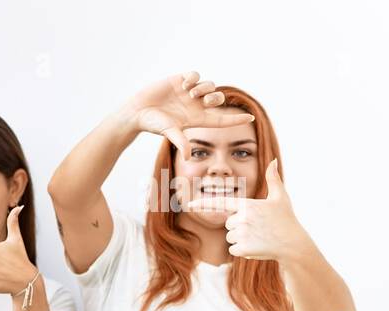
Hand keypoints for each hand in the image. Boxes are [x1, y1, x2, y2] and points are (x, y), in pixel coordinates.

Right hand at [125, 72, 254, 155]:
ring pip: (209, 85)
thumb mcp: (169, 132)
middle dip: (216, 98)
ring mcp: (188, 92)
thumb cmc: (152, 124)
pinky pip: (195, 75)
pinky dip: (194, 77)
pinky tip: (185, 84)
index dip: (236, 119)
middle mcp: (195, 105)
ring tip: (191, 92)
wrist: (137, 112)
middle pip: (218, 99)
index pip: (221, 119)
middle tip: (206, 100)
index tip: (251, 118)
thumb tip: (187, 157)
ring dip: (205, 87)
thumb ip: (180, 141)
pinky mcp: (179, 81)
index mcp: (196, 118)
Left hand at [186, 159, 314, 261]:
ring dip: (241, 239)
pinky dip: (242, 250)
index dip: (204, 203)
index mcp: (247, 205)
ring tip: (259, 237)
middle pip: (228, 223)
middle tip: (259, 228)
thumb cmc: (286, 219)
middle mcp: (242, 218)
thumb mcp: (280, 197)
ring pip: (230, 237)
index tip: (190, 204)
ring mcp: (242, 233)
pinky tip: (257, 247)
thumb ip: (273, 179)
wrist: (293, 244)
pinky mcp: (242, 249)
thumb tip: (274, 160)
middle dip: (240, 226)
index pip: (221, 203)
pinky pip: (233, 249)